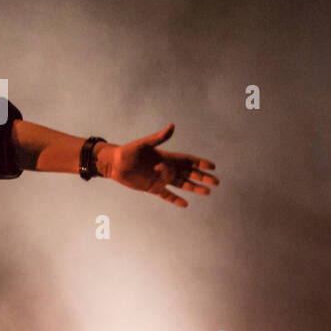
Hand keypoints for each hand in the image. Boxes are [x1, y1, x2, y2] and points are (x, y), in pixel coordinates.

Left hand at [101, 123, 218, 207]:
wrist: (114, 164)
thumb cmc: (127, 151)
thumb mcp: (143, 144)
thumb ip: (158, 138)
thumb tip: (172, 126)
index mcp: (166, 157)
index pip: (188, 160)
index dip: (200, 163)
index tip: (212, 166)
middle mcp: (166, 168)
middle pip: (189, 173)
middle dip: (203, 177)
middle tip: (216, 182)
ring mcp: (161, 179)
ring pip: (182, 185)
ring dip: (195, 188)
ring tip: (208, 193)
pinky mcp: (153, 188)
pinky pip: (167, 195)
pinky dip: (176, 199)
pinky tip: (186, 204)